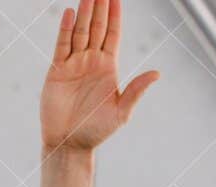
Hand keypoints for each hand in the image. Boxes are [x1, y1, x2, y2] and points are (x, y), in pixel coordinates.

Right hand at [41, 0, 158, 153]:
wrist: (69, 144)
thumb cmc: (96, 131)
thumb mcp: (121, 112)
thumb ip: (136, 91)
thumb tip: (157, 74)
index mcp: (108, 67)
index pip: (112, 34)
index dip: (115, 15)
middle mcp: (91, 62)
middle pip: (97, 27)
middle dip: (99, 7)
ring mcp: (74, 64)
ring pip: (80, 32)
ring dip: (85, 13)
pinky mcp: (57, 70)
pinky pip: (62, 45)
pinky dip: (66, 29)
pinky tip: (71, 14)